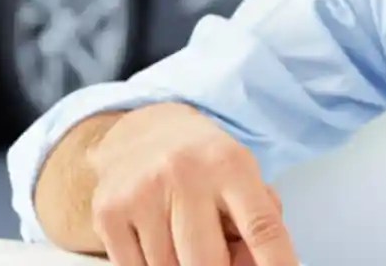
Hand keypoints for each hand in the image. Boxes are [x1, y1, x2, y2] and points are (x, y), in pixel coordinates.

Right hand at [86, 102, 298, 265]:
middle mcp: (184, 173)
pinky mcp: (108, 211)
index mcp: (228, 164)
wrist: (139, 132)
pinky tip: (156, 240)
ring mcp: (141, 192)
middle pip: (209, 264)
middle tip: (220, 258)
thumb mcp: (242, 179)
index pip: (262, 229)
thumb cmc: (203, 165)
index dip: (277, 264)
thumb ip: (259, 224)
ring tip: (185, 239)